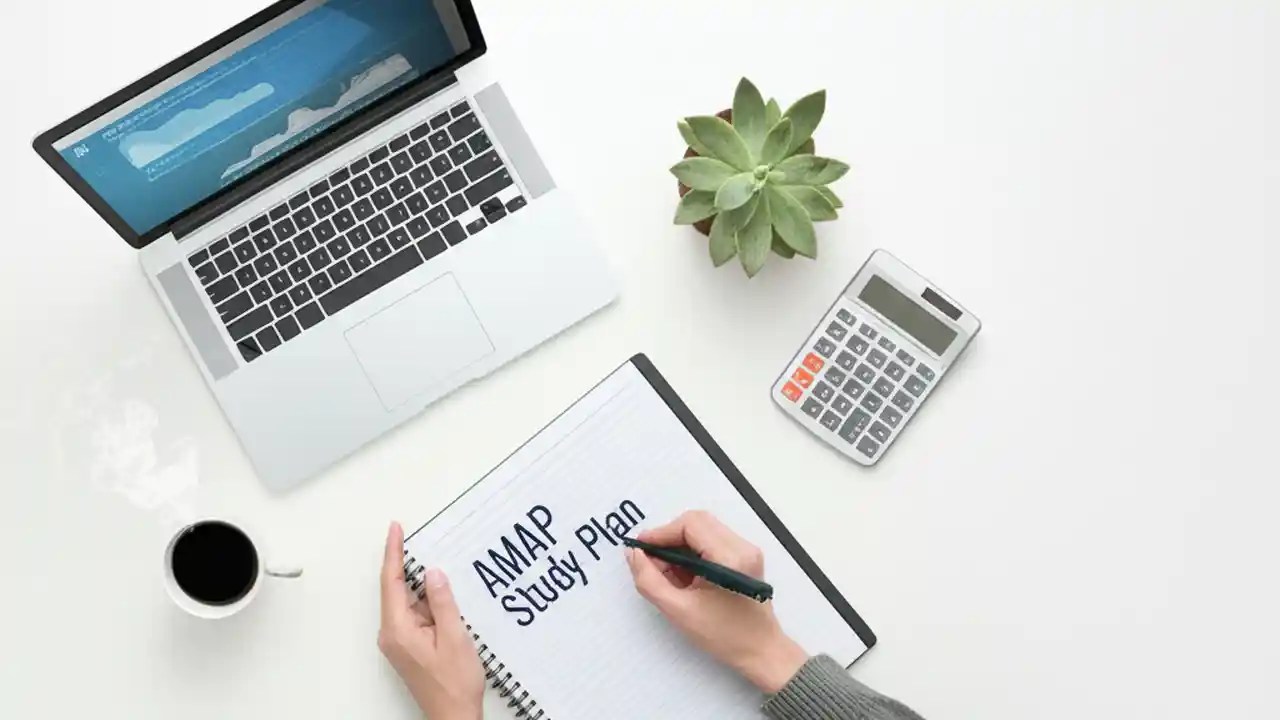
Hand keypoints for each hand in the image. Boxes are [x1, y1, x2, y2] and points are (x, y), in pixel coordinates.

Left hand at [379, 522, 484, 719]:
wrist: (454, 716)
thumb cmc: (454, 685)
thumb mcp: (454, 637)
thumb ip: (442, 602)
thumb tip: (432, 573)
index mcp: (399, 630)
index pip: (391, 582)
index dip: (393, 552)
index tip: (395, 530)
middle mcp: (393, 634)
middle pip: (397, 589)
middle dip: (410, 565)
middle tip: (421, 539)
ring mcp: (400, 640)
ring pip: (410, 602)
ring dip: (424, 587)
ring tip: (446, 573)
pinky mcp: (410, 645)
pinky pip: (416, 614)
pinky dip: (429, 603)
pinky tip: (445, 597)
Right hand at [625, 510, 807, 692]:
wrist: (761, 652)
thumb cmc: (723, 636)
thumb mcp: (678, 611)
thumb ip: (649, 580)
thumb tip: (634, 553)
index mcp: (730, 558)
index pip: (689, 525)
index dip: (660, 533)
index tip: (639, 550)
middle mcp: (743, 546)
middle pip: (697, 522)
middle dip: (668, 538)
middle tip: (651, 562)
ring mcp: (746, 550)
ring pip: (703, 530)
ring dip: (679, 546)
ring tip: (667, 574)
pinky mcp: (745, 556)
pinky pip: (712, 541)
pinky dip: (692, 553)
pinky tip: (683, 576)